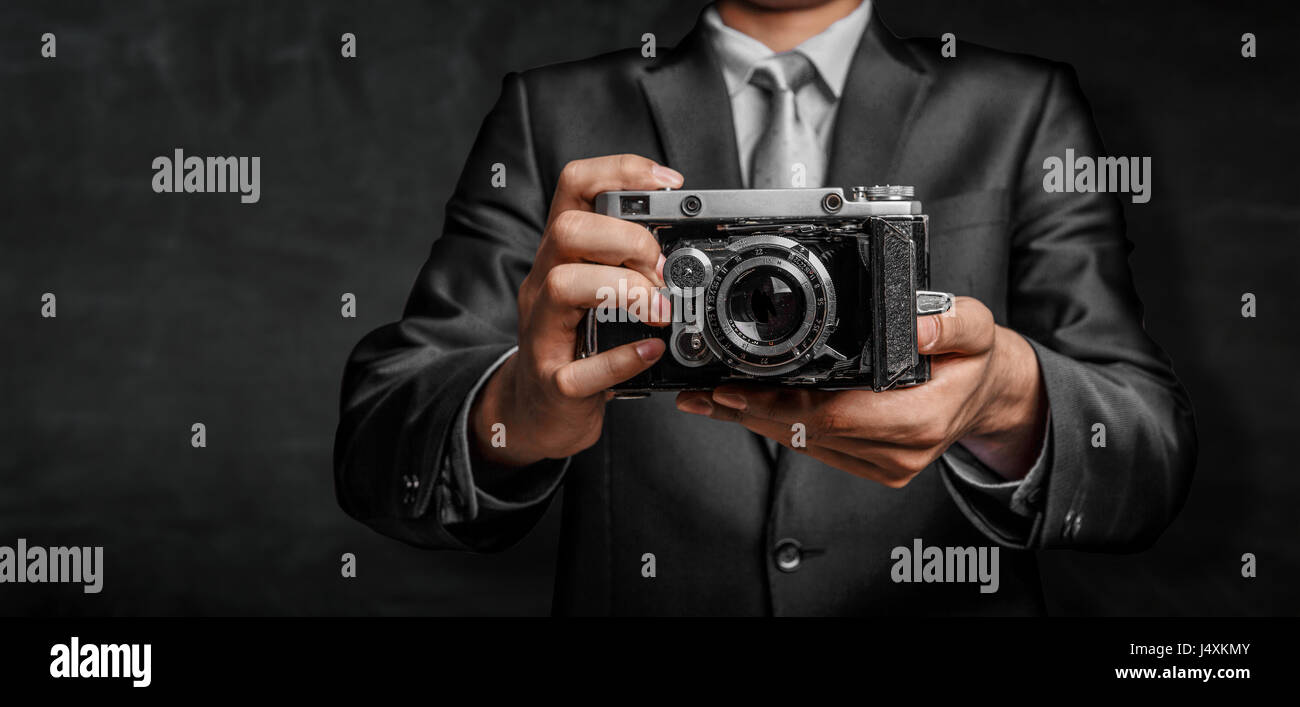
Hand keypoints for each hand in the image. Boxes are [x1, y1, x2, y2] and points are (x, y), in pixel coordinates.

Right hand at [472, 154, 684, 466]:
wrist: (537, 412)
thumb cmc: (575, 344)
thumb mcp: (596, 290)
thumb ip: (628, 261)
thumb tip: (683, 240)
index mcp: (559, 255)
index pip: (573, 187)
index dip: (620, 171)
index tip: (669, 183)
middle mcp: (544, 285)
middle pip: (566, 230)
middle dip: (625, 239)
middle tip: (661, 268)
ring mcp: (542, 333)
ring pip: (562, 284)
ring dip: (624, 289)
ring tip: (660, 308)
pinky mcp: (554, 383)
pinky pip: (581, 369)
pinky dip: (622, 360)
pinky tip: (650, 351)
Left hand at [674, 296, 1047, 485]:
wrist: (986, 398)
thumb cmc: (973, 363)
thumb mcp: (977, 330)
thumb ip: (950, 323)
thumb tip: (915, 322)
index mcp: (920, 418)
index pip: (835, 416)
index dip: (780, 405)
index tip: (737, 388)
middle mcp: (898, 450)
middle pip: (808, 434)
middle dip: (751, 413)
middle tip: (705, 393)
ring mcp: (883, 464)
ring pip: (805, 444)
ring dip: (755, 422)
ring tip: (709, 399)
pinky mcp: (870, 466)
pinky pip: (814, 447)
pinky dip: (776, 427)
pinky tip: (743, 411)